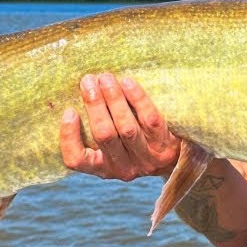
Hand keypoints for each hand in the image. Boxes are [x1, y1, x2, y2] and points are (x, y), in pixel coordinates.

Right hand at [59, 73, 180, 181]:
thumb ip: (97, 126)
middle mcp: (123, 168)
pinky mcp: (165, 146)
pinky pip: (149, 119)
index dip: (68, 136)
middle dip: (94, 105)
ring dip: (113, 99)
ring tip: (105, 78)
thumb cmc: (135, 143)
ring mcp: (146, 159)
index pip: (76, 159)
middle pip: (104, 135)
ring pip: (126, 128)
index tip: (69, 111)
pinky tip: (128, 83)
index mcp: (103, 168)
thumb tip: (81, 90)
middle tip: (88, 80)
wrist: (178, 157)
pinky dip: (137, 99)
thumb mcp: (113, 145)